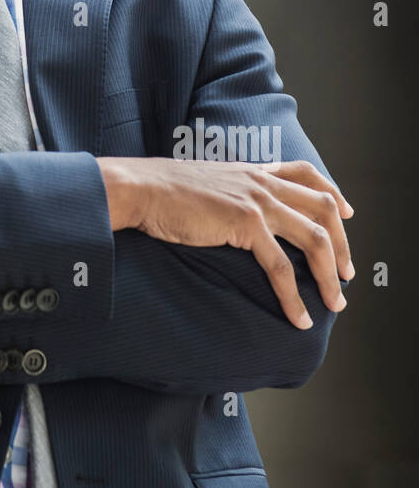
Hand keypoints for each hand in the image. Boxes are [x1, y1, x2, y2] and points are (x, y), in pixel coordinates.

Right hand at [98, 156, 353, 329]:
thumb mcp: (206, 183)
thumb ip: (230, 193)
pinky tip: (299, 317)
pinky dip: (295, 297)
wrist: (140, 188)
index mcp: (253, 171)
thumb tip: (237, 214)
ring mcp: (256, 202)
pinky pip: (281, 268)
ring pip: (313, 239)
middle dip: (343, 244)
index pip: (307, 173)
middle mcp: (261, 182)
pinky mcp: (244, 224)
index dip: (333, 191)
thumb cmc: (163, 190)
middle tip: (347, 274)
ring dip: (330, 274)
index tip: (347, 212)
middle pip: (323, 208)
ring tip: (336, 302)